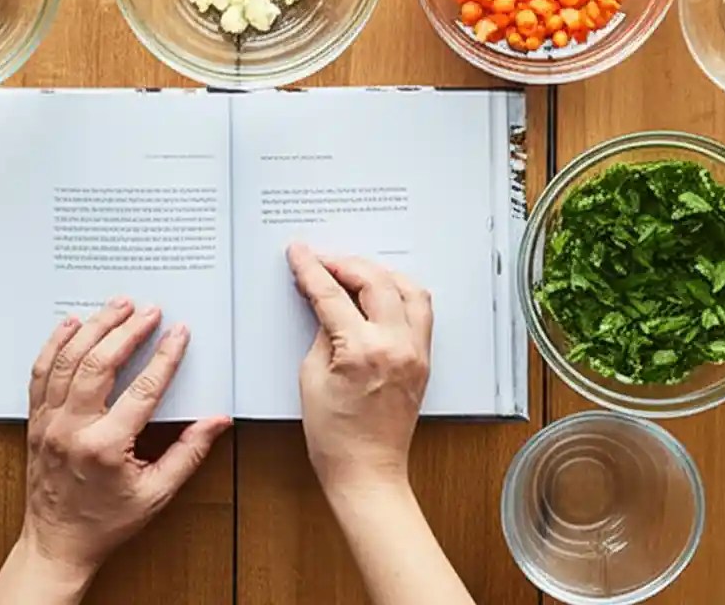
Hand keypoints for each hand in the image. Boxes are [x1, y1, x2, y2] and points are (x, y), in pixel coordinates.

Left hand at [14, 298, 231, 588]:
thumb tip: (215, 422)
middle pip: (100, 363)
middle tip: (148, 311)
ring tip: (116, 307)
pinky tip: (71, 325)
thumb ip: (188, 453)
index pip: (142, 389)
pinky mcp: (36, 421)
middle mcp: (72, 429)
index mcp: (105, 447)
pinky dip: (55, 344)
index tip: (179, 334)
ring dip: (94, 328)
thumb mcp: (156, 494)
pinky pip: (41, 373)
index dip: (165, 357)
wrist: (57, 544)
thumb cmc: (105, 523)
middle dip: (127, 331)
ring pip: (68, 360)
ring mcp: (49, 422)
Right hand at [286, 243, 432, 494]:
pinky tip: (382, 293)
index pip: (332, 295)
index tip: (300, 253)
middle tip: (322, 261)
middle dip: (344, 264)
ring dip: (379, 273)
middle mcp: (396, 346)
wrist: (366, 471)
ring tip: (354, 272)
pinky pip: (420, 311)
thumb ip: (322, 332)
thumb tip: (325, 303)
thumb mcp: (311, 377)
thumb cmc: (335, 437)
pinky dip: (401, 293)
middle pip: (374, 280)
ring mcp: (416, 352)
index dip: (312, 269)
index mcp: (363, 351)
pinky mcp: (424, 360)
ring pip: (407, 288)